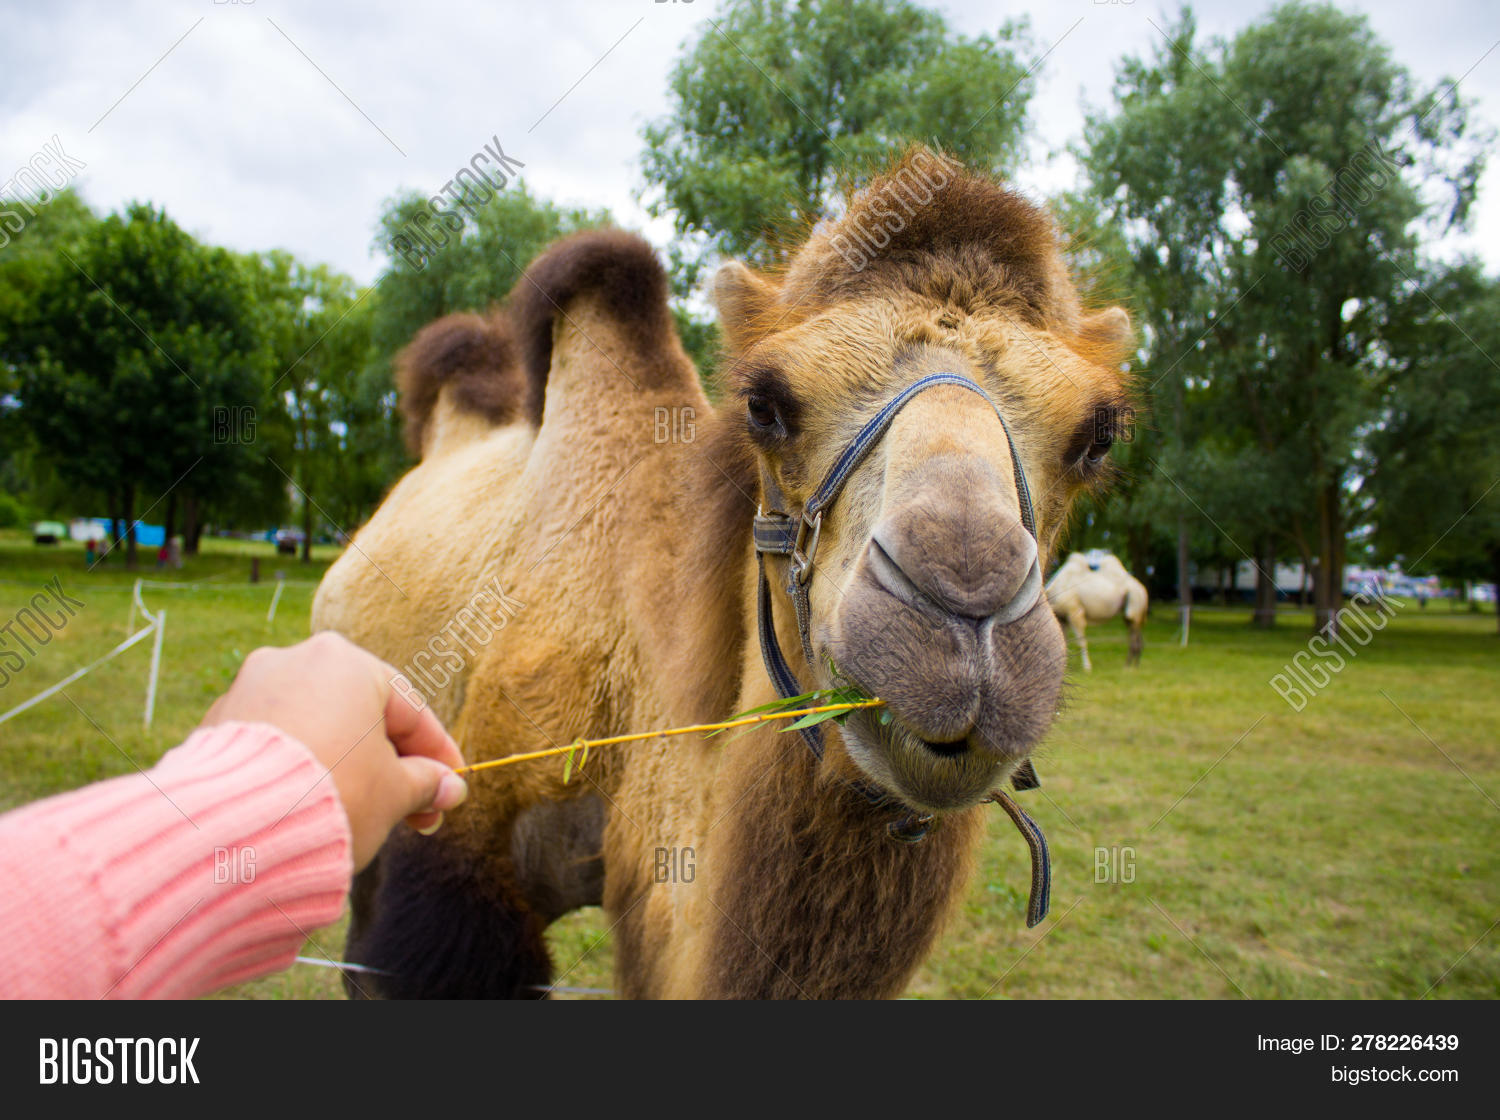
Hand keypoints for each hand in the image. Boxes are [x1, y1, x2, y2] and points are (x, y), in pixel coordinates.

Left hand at [200, 631, 467, 869]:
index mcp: (348, 662)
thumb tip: (448, 788)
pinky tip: (312, 806)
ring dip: (344, 766)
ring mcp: (250, 689)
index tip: (452, 787)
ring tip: (361, 812)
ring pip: (315, 728)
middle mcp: (295, 660)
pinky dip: (300, 769)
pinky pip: (277, 744)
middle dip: (389, 765)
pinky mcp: (217, 724)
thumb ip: (425, 783)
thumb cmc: (333, 796)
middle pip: (360, 716)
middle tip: (413, 811)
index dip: (438, 755)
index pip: (410, 711)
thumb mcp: (395, 793)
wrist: (237, 830)